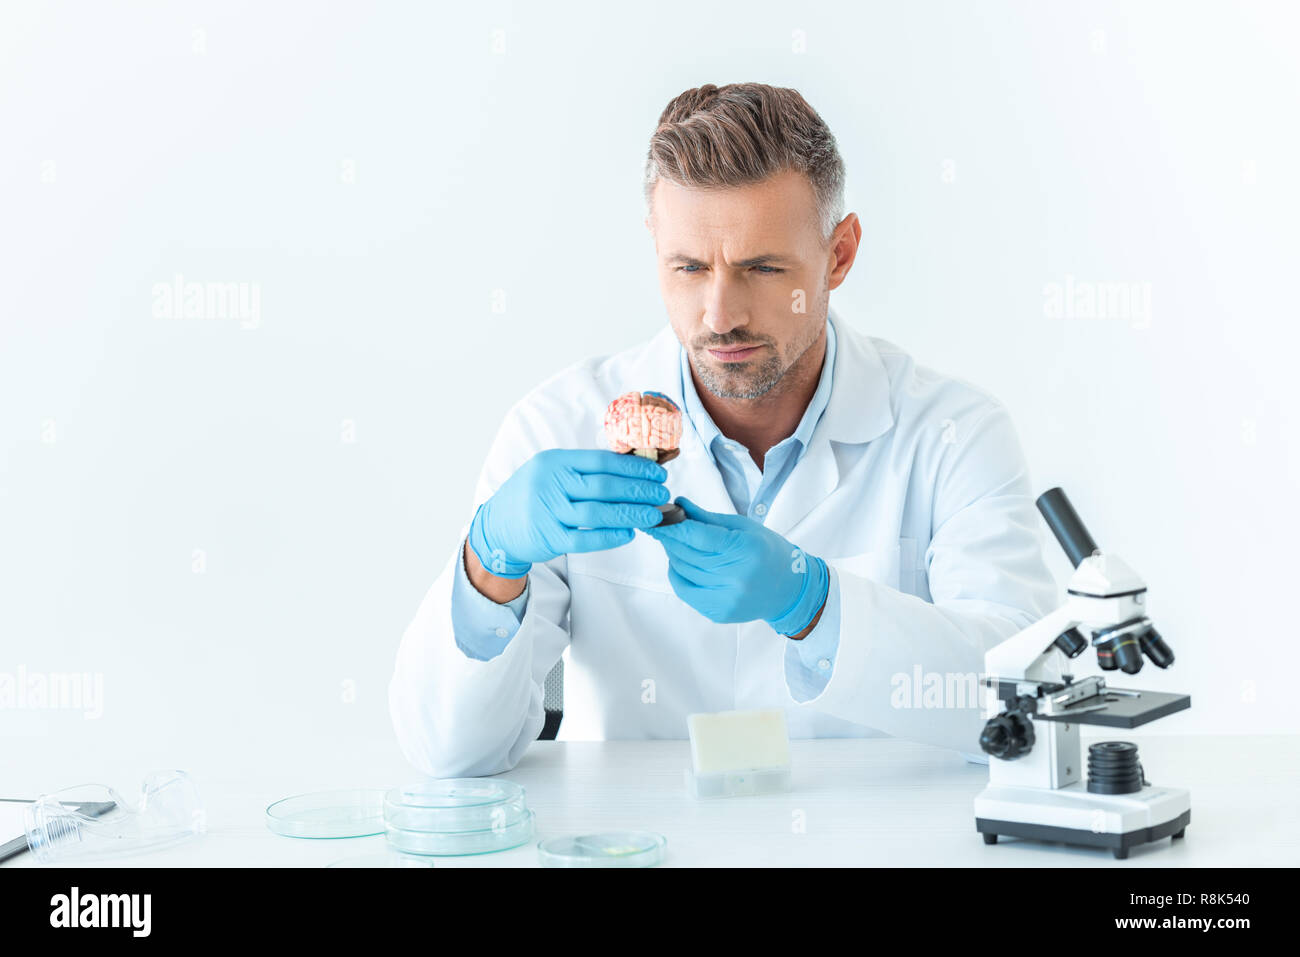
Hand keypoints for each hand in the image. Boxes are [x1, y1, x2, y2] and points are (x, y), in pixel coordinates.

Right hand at [469, 449, 669, 577]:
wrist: (496, 526)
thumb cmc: (533, 495)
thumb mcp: (551, 472)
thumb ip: (583, 469)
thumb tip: (630, 468)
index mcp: (555, 461)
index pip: (602, 461)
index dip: (634, 468)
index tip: (657, 474)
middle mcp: (550, 483)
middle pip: (604, 486)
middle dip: (638, 490)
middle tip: (661, 494)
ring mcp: (548, 510)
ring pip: (598, 512)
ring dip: (631, 513)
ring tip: (653, 515)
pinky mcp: (548, 537)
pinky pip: (586, 537)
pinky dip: (611, 536)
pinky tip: (629, 533)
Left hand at [644, 496, 828, 635]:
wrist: (789, 590)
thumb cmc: (767, 552)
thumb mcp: (743, 527)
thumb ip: (708, 518)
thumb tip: (678, 504)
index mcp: (745, 550)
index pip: (699, 537)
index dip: (674, 527)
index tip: (657, 518)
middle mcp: (735, 578)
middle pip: (688, 554)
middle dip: (669, 538)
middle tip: (658, 526)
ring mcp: (726, 599)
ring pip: (683, 571)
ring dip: (673, 554)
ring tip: (672, 541)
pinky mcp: (718, 613)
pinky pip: (685, 590)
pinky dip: (677, 574)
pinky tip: (678, 562)